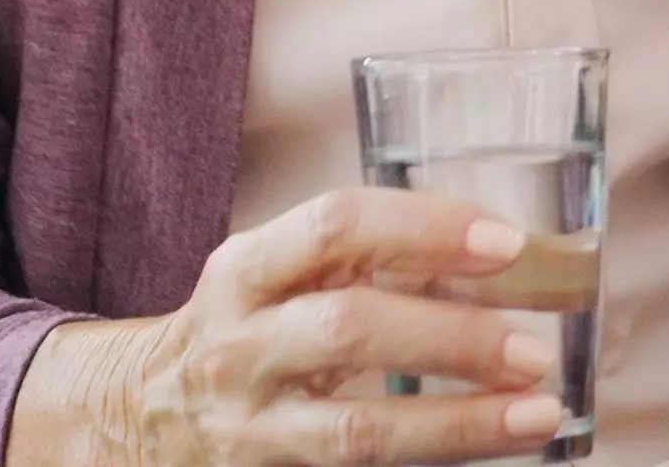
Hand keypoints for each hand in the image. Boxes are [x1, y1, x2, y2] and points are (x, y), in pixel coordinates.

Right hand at [8, 189, 566, 464]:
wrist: (131, 417)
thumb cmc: (244, 329)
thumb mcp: (282, 276)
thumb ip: (373, 260)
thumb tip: (517, 258)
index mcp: (248, 271)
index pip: (337, 226)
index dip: (427, 228)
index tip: (507, 244)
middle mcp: (239, 346)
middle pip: (352, 330)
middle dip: (454, 337)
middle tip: (535, 348)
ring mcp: (248, 427)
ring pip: (357, 432)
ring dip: (459, 422)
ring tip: (537, 413)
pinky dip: (429, 462)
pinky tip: (487, 449)